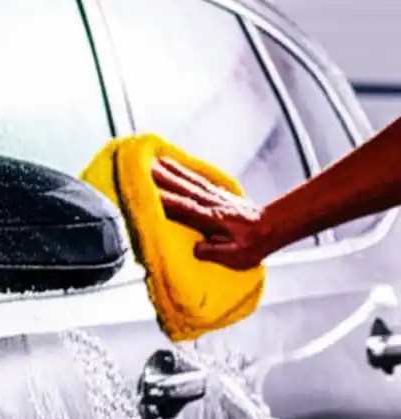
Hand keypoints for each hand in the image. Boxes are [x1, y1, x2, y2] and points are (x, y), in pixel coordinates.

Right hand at [151, 157, 272, 270]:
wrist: (274, 227)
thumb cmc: (254, 244)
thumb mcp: (237, 256)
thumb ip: (215, 252)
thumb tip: (195, 249)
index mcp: (214, 219)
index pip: (186, 208)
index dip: (167, 200)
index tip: (149, 193)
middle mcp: (212, 203)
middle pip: (183, 188)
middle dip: (163, 178)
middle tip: (144, 168)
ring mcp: (215, 196)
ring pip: (188, 181)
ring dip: (170, 171)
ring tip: (153, 162)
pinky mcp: (218, 193)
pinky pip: (197, 179)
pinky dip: (183, 170)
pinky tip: (173, 165)